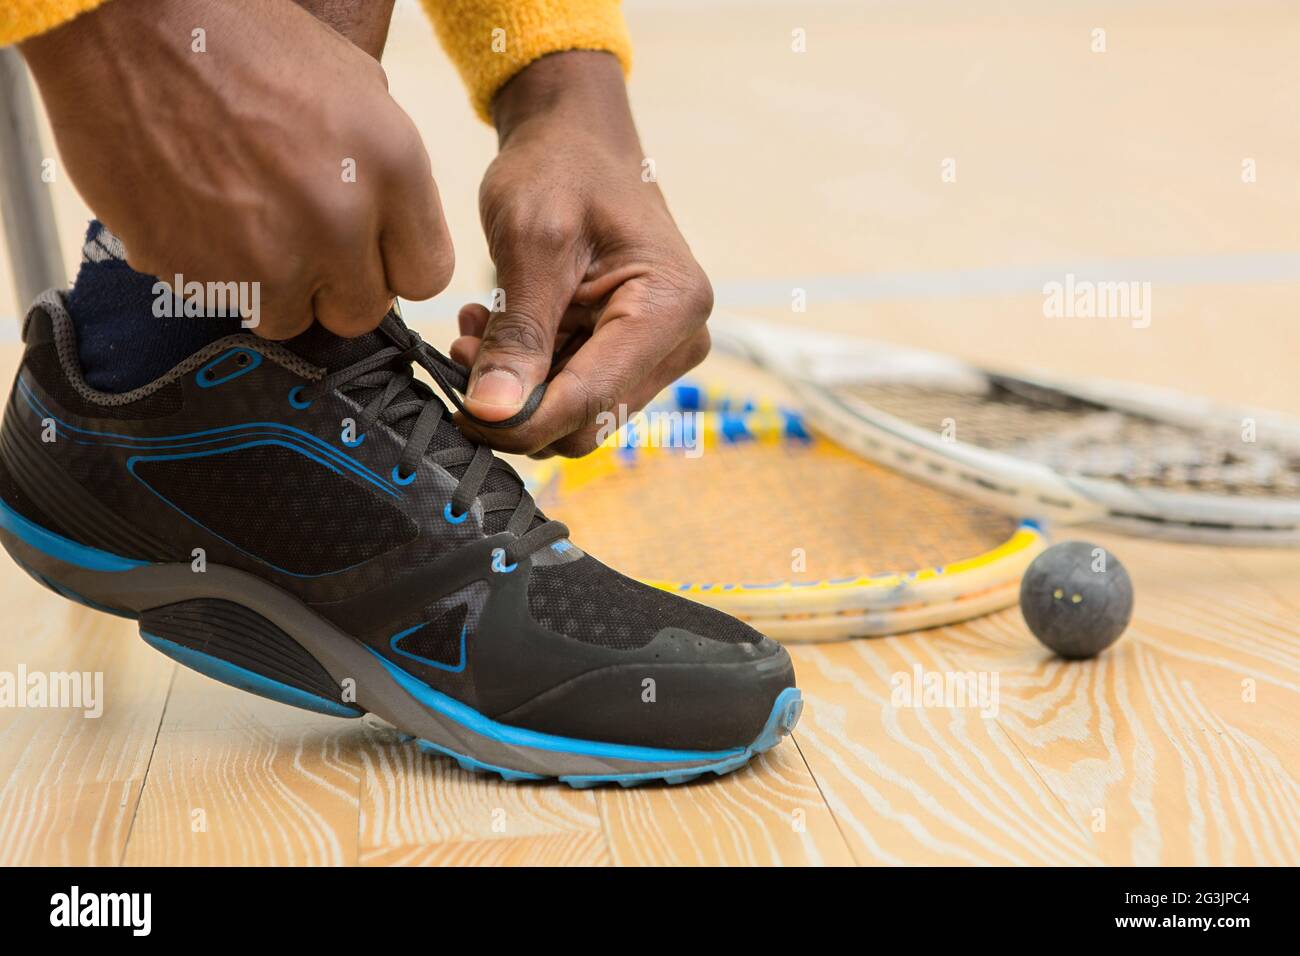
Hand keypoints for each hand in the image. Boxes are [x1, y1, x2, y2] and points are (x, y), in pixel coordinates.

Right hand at [20, 0, 452, 338]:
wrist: (130, 26)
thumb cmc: (247, 43)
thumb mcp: (355, 87)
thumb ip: (388, 176)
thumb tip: (390, 233)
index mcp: (390, 168)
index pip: (427, 275)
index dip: (395, 264)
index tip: (371, 250)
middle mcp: (336, 223)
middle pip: (360, 310)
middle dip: (336, 283)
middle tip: (304, 240)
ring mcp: (265, 257)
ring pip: (289, 318)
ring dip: (274, 286)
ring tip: (247, 224)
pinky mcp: (198, 274)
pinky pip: (220, 301)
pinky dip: (213, 271)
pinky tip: (201, 213)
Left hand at [453, 51, 712, 456]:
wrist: (577, 139)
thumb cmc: (560, 170)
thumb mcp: (531, 243)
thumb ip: (517, 334)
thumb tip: (492, 413)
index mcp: (670, 306)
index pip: (592, 400)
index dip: (522, 420)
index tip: (461, 410)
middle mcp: (681, 339)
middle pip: (588, 419)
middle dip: (518, 401)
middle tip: (463, 351)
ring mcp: (661, 351)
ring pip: (576, 413)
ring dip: (518, 386)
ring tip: (478, 328)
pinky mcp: (634, 355)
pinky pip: (575, 392)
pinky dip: (530, 373)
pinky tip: (499, 330)